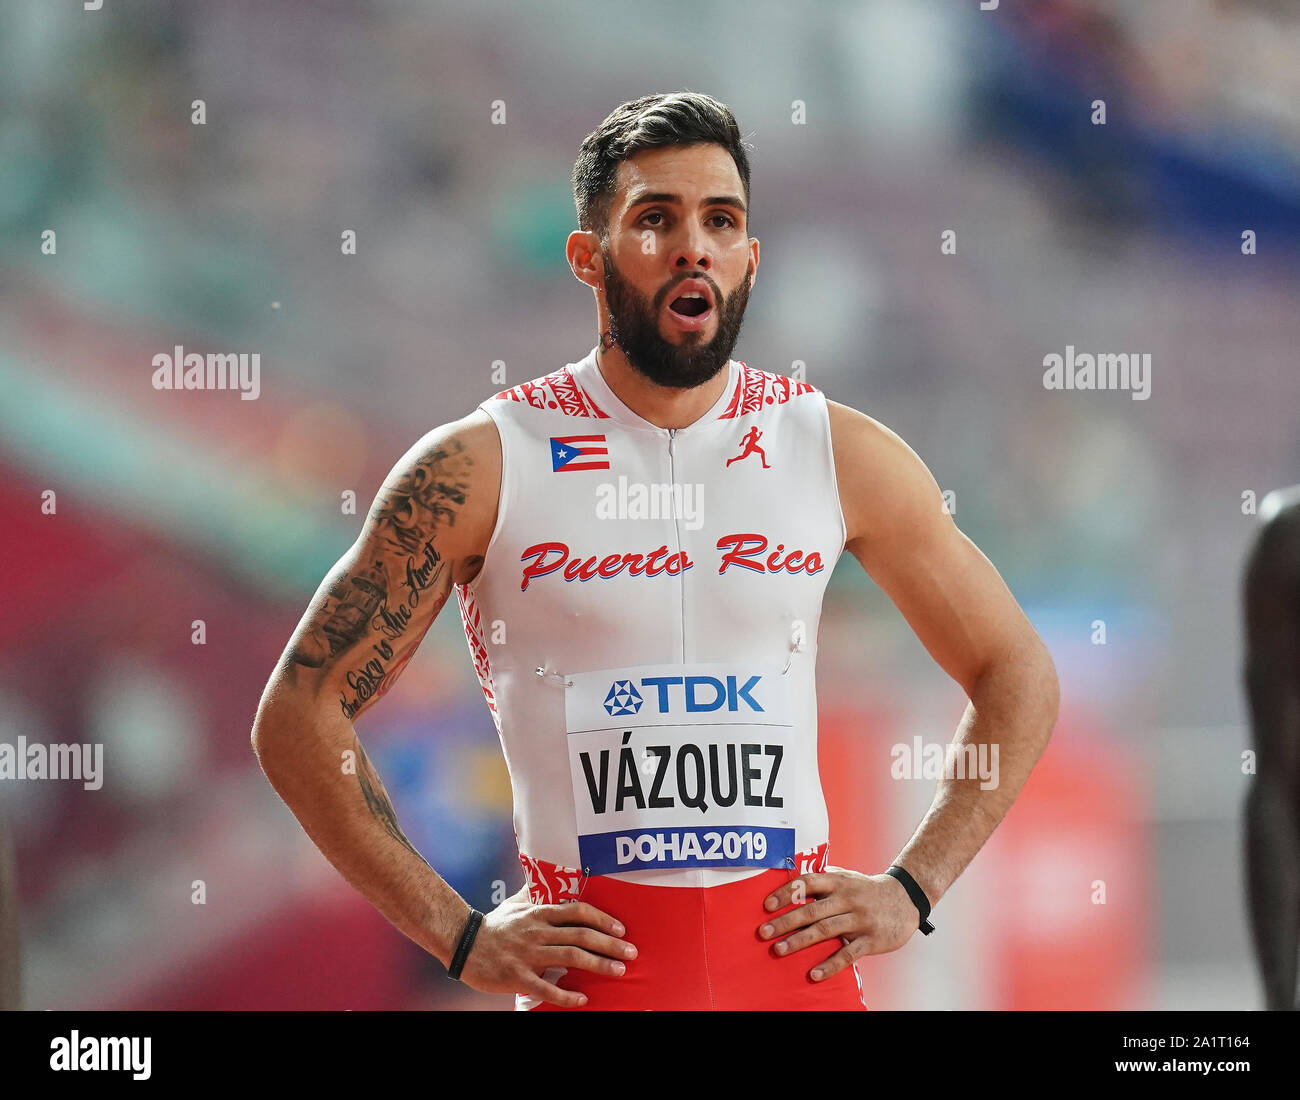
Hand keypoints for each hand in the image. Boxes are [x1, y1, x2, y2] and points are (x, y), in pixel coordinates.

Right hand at [456, 888, 637, 1007]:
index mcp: (539, 914)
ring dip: (598, 965)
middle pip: (581, 935)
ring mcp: (528, 954)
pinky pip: (546, 988)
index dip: (603, 919)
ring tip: (618, 971)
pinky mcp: (517, 976)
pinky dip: (566, 995)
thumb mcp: (516, 904)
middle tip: (631, 953)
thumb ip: (535, 894)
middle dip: (610, 944)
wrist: (463, 944)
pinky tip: (583, 999)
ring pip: (570, 957)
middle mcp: (538, 931)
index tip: (621, 929)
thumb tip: (546, 876)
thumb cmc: (494, 925)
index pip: (578, 912)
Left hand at [757, 866, 919, 981]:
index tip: (767, 905)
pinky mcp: (870, 940)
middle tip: (763, 932)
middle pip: (812, 910)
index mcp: (839, 881)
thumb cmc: (867, 889)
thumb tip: (792, 878)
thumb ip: (823, 878)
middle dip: (786, 921)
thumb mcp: (847, 876)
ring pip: (825, 931)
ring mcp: (859, 920)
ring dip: (800, 941)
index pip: (808, 882)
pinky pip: (847, 954)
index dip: (787, 892)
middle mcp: (847, 899)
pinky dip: (830, 965)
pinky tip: (813, 974)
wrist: (906, 898)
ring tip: (779, 950)